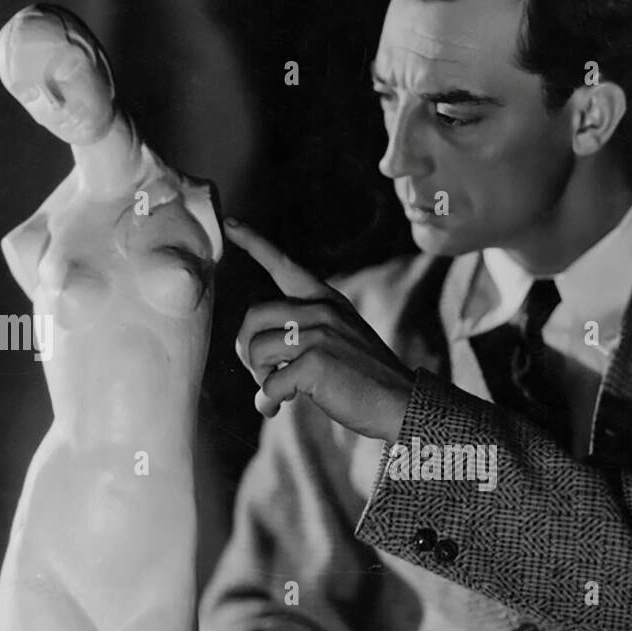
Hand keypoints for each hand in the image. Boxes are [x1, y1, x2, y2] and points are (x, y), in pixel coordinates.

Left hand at [227, 220, 415, 440]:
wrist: (401, 403)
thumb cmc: (368, 380)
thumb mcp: (341, 341)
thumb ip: (303, 339)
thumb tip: (258, 368)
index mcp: (328, 301)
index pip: (285, 267)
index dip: (255, 244)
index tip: (230, 225)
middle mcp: (322, 311)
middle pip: (253, 316)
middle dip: (247, 350)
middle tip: (263, 374)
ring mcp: (319, 334)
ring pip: (256, 350)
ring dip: (260, 378)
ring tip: (279, 392)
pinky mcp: (314, 363)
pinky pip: (269, 384)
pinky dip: (269, 400)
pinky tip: (281, 406)